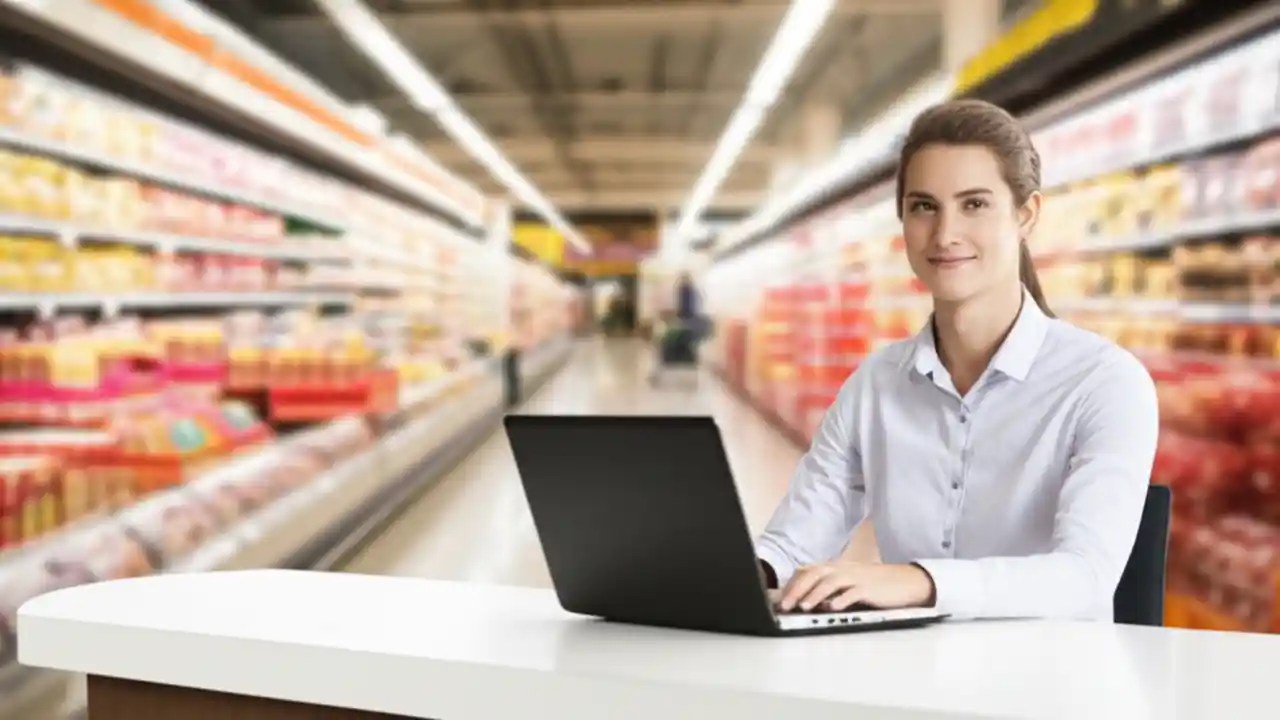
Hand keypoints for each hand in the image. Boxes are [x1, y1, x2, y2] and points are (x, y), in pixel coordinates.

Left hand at [777, 562, 934, 612]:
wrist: (906, 581)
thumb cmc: (874, 585)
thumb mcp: (848, 583)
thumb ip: (829, 588)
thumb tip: (806, 599)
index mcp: (836, 568)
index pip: (807, 571)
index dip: (792, 584)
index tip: (779, 599)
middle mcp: (843, 570)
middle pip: (815, 574)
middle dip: (797, 589)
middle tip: (785, 605)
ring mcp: (857, 578)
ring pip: (831, 582)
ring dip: (815, 594)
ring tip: (804, 606)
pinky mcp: (870, 589)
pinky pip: (854, 592)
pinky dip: (842, 599)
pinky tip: (833, 607)